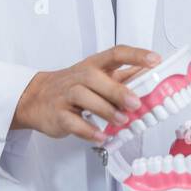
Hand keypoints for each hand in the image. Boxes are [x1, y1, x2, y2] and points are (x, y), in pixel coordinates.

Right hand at [12, 45, 159, 143]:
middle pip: (95, 78)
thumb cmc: (72, 86)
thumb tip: (150, 76)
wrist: (36, 98)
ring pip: (84, 99)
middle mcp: (79, 77)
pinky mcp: (58, 115)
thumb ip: (122, 77)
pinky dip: (88, 131)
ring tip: (122, 121)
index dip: (135, 55)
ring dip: (105, 111)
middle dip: (117, 91)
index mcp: (93, 65)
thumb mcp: (96, 76)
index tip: (155, 60)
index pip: (115, 53)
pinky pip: (73, 123)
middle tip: (135, 103)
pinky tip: (101, 136)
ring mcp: (66, 95)